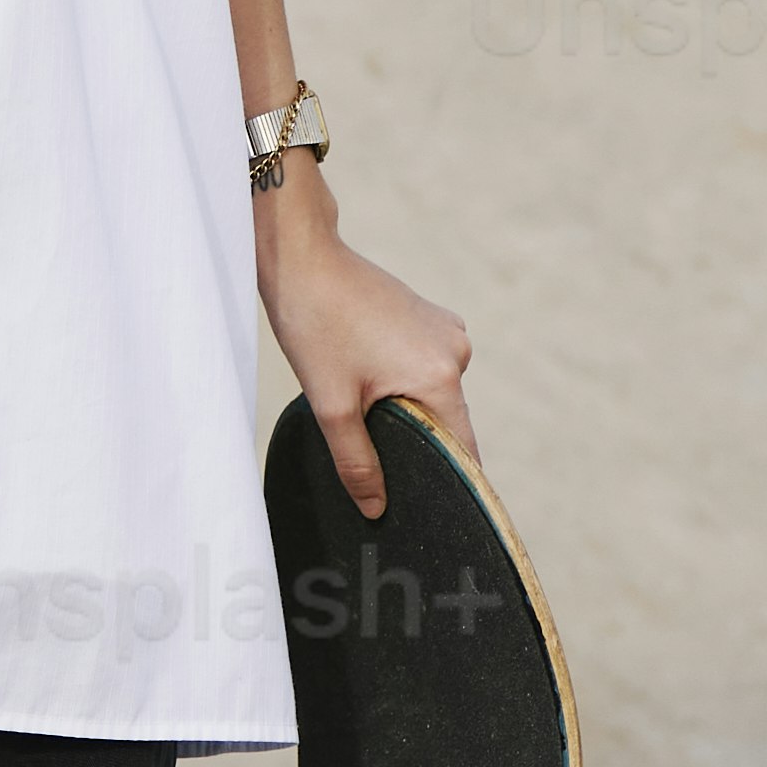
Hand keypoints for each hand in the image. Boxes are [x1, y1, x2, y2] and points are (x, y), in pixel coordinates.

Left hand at [259, 187, 474, 513]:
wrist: (303, 258)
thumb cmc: (315, 325)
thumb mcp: (331, 405)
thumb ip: (357, 462)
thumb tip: (375, 508)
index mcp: (441, 375)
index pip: (462, 449)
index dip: (449, 483)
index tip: (431, 508)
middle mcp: (457, 351)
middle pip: (446, 423)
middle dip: (416, 443)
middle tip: (373, 455)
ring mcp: (447, 330)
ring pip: (433, 395)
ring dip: (404, 409)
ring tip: (358, 399)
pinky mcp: (431, 318)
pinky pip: (425, 368)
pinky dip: (402, 381)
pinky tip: (363, 373)